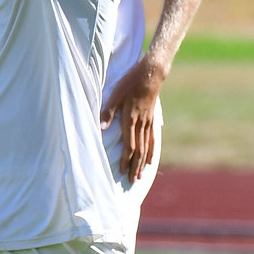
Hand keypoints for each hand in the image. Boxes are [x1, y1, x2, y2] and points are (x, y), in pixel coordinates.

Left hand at [100, 57, 163, 180]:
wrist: (151, 73)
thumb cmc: (130, 82)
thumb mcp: (115, 94)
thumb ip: (108, 111)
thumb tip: (101, 127)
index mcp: (130, 119)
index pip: (129, 145)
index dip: (125, 160)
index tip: (121, 171)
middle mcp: (140, 124)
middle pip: (139, 150)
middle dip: (134, 166)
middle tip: (131, 180)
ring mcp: (148, 122)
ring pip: (146, 147)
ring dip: (142, 162)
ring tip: (140, 175)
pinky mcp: (152, 119)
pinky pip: (152, 139)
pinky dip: (152, 151)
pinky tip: (151, 160)